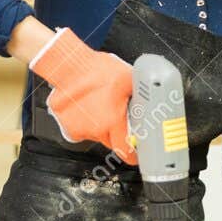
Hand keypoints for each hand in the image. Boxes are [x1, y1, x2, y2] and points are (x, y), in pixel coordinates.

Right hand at [28, 27, 136, 163]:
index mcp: (113, 120)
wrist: (69, 66)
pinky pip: (82, 129)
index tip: (136, 151)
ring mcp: (80, 130)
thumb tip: (154, 102)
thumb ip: (141, 96)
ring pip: (96, 135)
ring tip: (99, 105)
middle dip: (116, 133)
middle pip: (111, 142)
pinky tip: (86, 106)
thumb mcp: (128, 78)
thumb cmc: (96, 70)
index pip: (126, 151)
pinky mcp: (68, 127)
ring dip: (100, 125)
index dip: (133, 154)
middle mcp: (96, 129)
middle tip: (116, 116)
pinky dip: (85, 122)